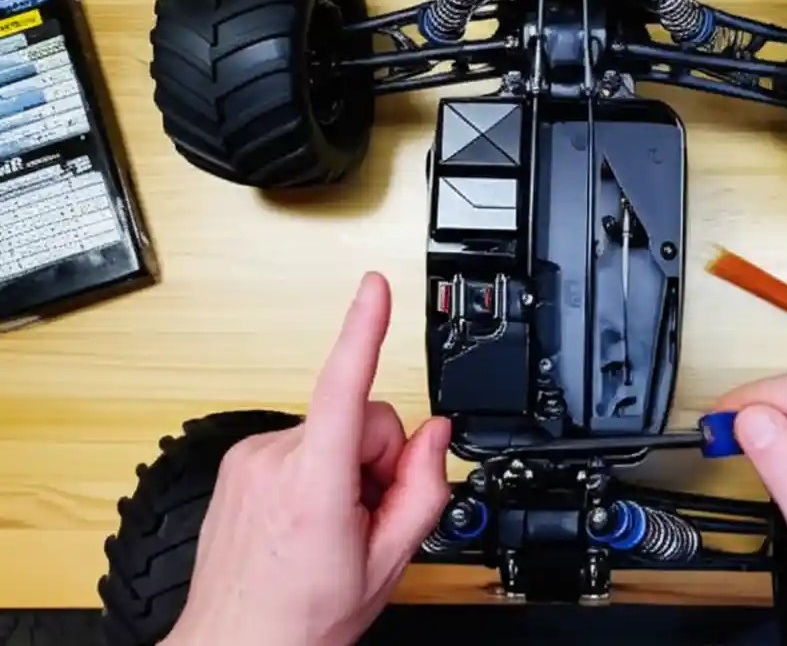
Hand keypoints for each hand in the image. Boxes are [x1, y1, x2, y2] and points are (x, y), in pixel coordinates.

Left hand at [163, 273, 452, 645]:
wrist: (237, 644)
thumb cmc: (302, 616)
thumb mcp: (390, 562)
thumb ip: (424, 490)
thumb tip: (435, 435)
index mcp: (313, 485)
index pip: (344, 387)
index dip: (363, 329)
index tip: (374, 289)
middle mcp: (272, 459)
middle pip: (361, 416)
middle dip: (380, 458)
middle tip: (372, 514)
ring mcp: (249, 458)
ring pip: (332, 428)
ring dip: (347, 466)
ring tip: (336, 523)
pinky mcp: (239, 461)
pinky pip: (302, 441)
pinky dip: (317, 468)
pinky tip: (310, 515)